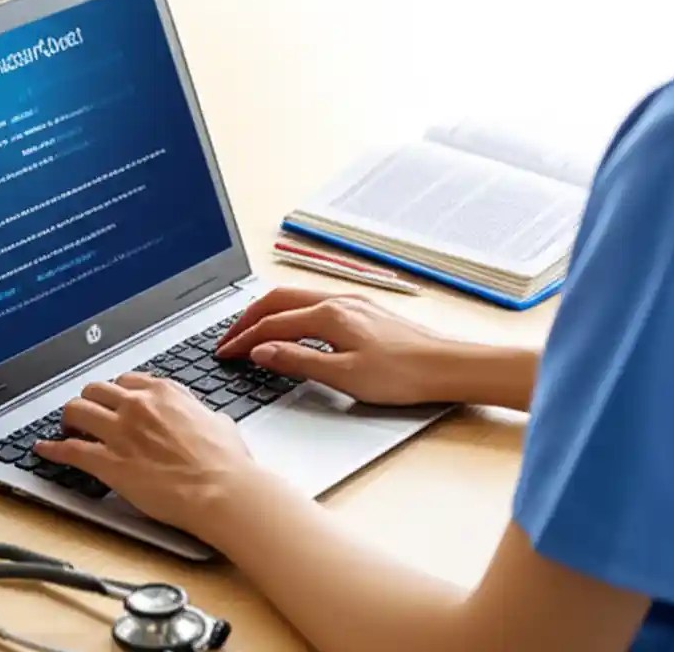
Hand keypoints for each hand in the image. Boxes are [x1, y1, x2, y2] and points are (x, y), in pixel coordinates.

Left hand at [35, 374, 259, 539]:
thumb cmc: (226, 463)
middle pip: (96, 390)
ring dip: (70, 418)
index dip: (118, 393)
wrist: (222, 490)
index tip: (116, 401)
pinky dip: (52, 449)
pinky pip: (70, 450)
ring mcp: (120, 433)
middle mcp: (138, 406)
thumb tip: (202, 418)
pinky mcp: (109, 463)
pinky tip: (44, 449)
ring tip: (68, 428)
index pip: (128, 380)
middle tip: (89, 414)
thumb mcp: (218, 422)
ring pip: (77, 411)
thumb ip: (199, 415)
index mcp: (165, 393)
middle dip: (90, 401)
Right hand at [217, 287, 536, 407]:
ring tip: (251, 331)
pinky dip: (291, 313)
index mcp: (329, 315)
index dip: (243, 340)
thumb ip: (298, 361)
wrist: (449, 367)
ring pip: (296, 298)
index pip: (271, 324)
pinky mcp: (365, 311)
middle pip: (278, 301)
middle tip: (228, 339)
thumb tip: (261, 351)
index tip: (224, 354)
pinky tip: (293, 328)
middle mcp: (338, 301)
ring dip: (269, 313)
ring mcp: (353, 303)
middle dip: (248, 318)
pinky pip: (314, 303)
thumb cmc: (403, 375)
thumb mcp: (343, 375)